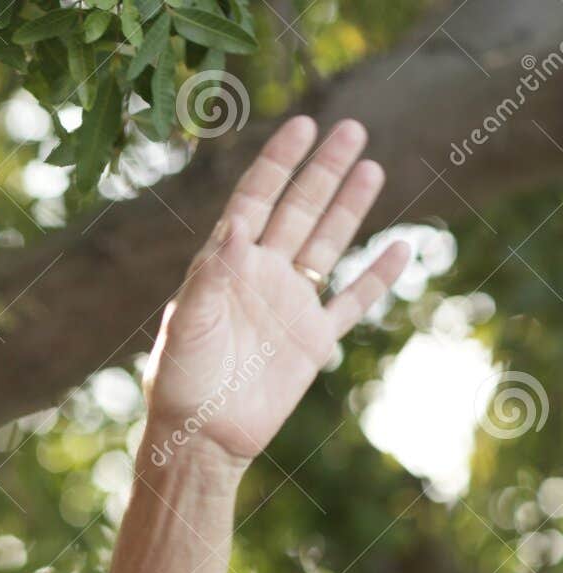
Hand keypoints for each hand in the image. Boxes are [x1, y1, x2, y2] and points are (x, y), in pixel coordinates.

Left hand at [141, 116, 411, 468]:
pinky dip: (377, 277)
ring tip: (371, 165)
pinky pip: (352, 301)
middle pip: (297, 212)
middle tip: (351, 129)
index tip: (301, 125)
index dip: (276, 164)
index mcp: (223, 267)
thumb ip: (212, 275)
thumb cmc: (180, 382)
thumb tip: (237, 229)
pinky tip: (400, 247)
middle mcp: (258, 278)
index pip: (253, 202)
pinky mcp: (312, 341)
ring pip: (327, 245)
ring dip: (349, 207)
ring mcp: (288, 306)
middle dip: (321, 171)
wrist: (202, 439)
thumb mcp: (189, 324)